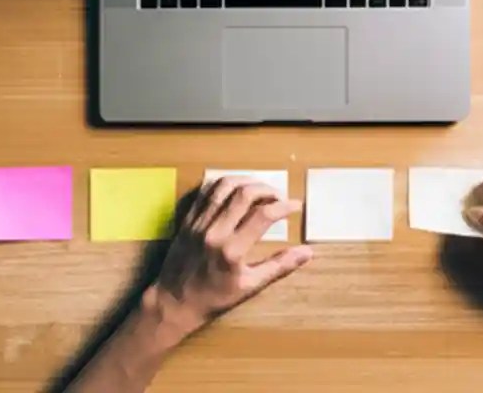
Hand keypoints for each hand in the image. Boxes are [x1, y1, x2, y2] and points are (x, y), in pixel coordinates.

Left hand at [144, 176, 312, 339]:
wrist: (174, 302)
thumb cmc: (214, 298)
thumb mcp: (250, 287)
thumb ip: (280, 266)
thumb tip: (308, 252)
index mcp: (232, 251)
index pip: (263, 216)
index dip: (284, 207)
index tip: (295, 206)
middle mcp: (214, 231)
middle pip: (244, 194)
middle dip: (267, 189)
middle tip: (279, 196)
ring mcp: (198, 222)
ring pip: (224, 187)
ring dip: (246, 181)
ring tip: (259, 188)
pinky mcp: (187, 219)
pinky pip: (205, 191)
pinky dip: (223, 183)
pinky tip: (235, 187)